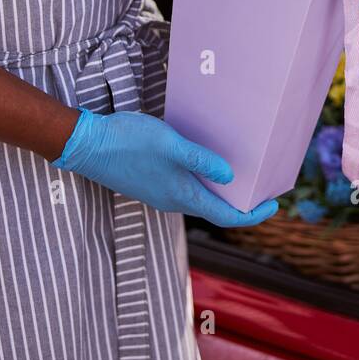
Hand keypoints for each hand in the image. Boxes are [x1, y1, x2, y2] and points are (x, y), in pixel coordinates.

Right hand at [54, 109, 277, 226]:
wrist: (85, 145)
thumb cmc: (128, 143)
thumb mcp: (171, 145)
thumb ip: (201, 161)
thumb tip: (231, 177)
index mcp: (181, 195)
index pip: (225, 216)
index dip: (252, 214)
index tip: (273, 204)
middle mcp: (172, 200)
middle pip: (215, 210)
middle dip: (240, 202)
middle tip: (261, 186)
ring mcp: (160, 193)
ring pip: (199, 198)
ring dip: (220, 191)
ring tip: (239, 172)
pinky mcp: (150, 182)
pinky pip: (184, 187)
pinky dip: (202, 181)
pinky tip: (206, 161)